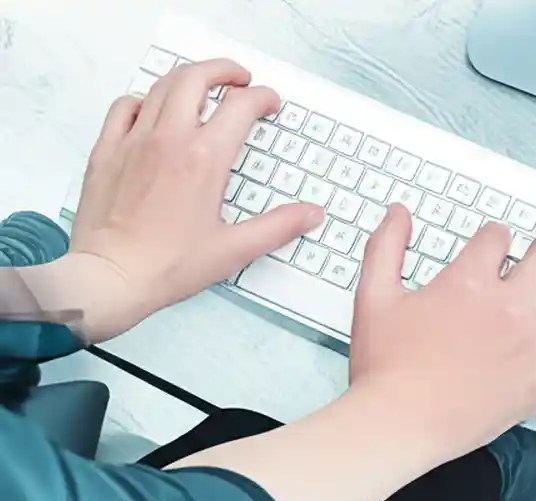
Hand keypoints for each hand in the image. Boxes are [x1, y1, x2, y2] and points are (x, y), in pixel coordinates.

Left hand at [64, 59, 321, 340]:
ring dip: (188, 80)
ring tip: (203, 88)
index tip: (269, 103)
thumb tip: (311, 214)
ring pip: (162, 86)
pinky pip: (124, 106)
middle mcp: (169, 139)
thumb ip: (279, 227)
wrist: (109, 277)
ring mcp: (134, 141)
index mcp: (204, 159)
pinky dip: (144, 100)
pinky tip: (153, 111)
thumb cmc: (167, 266)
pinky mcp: (107, 150)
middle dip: (223, 71)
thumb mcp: (234, 249)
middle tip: (239, 79)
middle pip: (196, 79)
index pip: (240, 106)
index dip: (262, 98)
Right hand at [349, 205, 535, 462]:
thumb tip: (399, 213)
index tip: (491, 245)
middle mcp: (509, 307)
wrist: (399, 424)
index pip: (497, 237)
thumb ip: (386, 247)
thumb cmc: (384, 367)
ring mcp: (532, 344)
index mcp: (470, 282)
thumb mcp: (374, 297)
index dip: (494, 236)